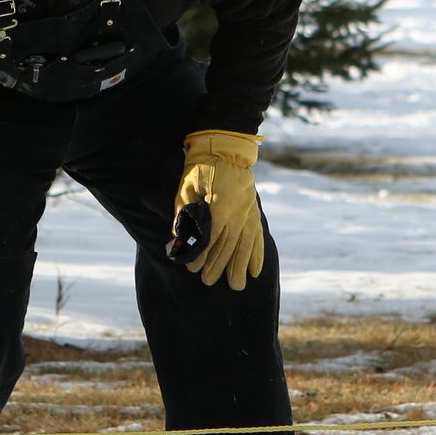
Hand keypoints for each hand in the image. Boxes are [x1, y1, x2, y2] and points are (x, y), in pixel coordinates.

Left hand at [173, 129, 265, 290]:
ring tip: (236, 285)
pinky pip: (257, 236)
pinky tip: (255, 271)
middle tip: (208, 282)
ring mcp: (248, 212)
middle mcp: (238, 212)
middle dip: (218, 266)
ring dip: (239, 266)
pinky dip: (256, 254)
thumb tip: (178, 246)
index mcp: (219, 206)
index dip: (200, 256)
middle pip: (228, 246)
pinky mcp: (253, 210)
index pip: (209, 238)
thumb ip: (183, 219)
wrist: (224, 148)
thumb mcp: (185, 191)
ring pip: (245, 244)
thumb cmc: (199, 169)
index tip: (192, 270)